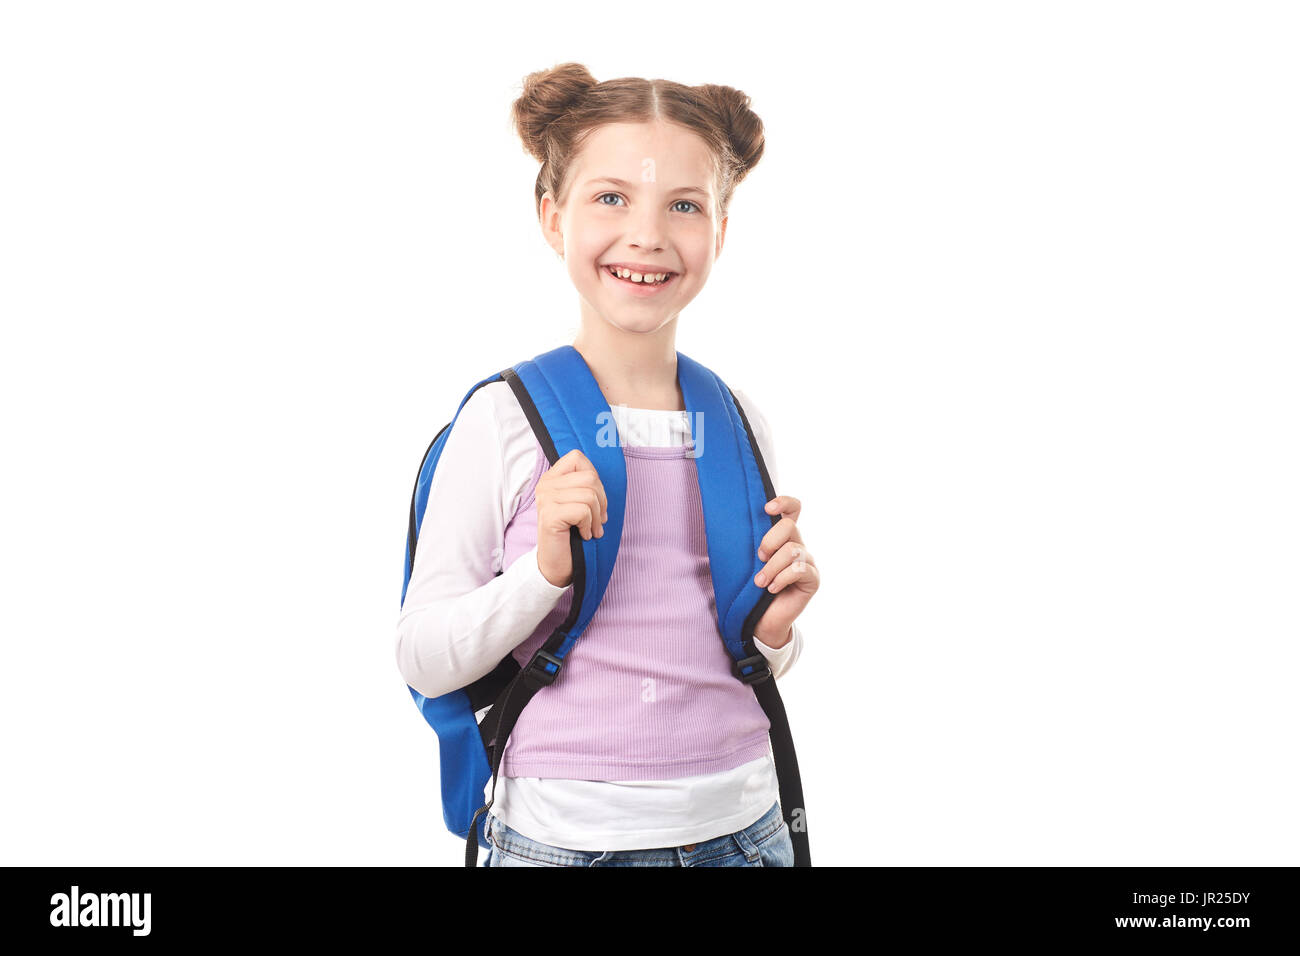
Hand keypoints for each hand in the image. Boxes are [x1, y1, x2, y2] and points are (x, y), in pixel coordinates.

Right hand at [534, 449, 607, 588]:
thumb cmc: (570, 533)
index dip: (594, 476)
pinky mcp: (550, 515)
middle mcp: (545, 485)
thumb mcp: (578, 504)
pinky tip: (583, 534)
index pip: (577, 457)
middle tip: (599, 520)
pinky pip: (583, 511)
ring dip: (597, 517)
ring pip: (589, 495)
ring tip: (592, 529)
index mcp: (551, 478)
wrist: (555, 564)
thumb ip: (585, 486)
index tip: (595, 499)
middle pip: (590, 477)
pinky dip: (589, 526)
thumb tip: (602, 479)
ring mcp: (545, 499)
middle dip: (602, 501)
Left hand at [751, 495, 818, 648]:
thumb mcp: (747, 563)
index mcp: (783, 537)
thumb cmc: (751, 590)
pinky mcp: (812, 579)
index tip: (766, 508)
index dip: (783, 503)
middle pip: (789, 526)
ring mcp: (808, 562)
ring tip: (760, 582)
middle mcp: (798, 545)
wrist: (761, 621)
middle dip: (769, 541)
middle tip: (758, 558)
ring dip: (771, 567)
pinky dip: (781, 579)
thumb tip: (729, 522)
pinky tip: (772, 589)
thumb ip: (747, 543)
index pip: (793, 509)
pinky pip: (799, 569)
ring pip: (792, 550)